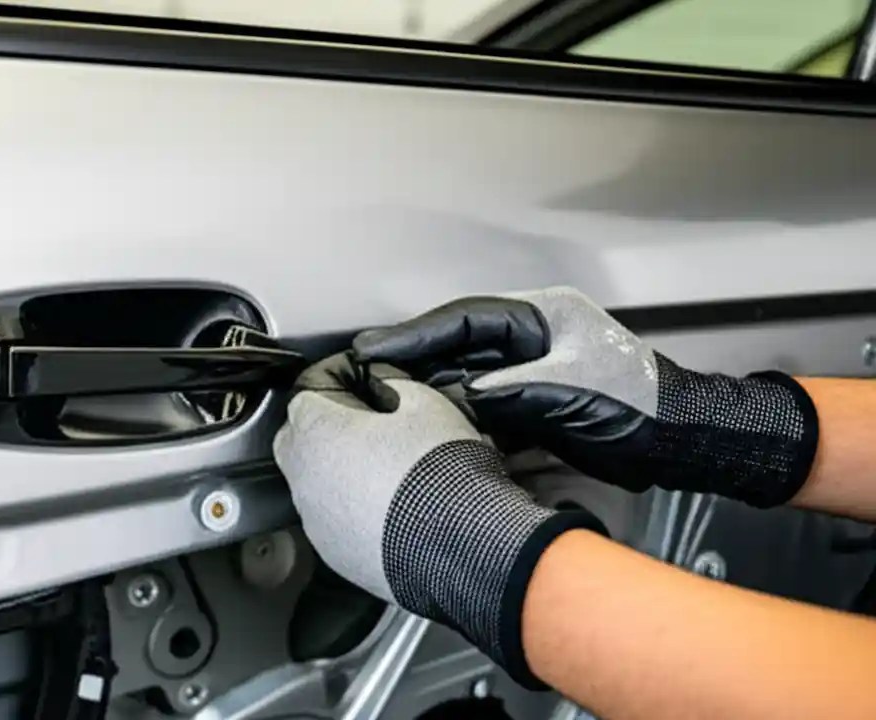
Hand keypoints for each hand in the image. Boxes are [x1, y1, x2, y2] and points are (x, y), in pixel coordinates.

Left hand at [273, 353, 600, 687]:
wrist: (463, 544)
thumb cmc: (440, 467)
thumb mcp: (422, 399)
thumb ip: (389, 383)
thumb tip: (380, 386)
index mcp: (314, 431)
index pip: (307, 390)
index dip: (340, 380)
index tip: (365, 383)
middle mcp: (302, 478)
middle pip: (300, 439)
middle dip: (329, 427)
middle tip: (371, 426)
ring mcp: (316, 522)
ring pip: (316, 485)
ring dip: (341, 472)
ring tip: (388, 470)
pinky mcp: (335, 556)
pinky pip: (336, 523)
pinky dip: (355, 511)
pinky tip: (392, 508)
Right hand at [353, 286, 818, 507]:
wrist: (682, 442)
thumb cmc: (645, 406)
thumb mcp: (573, 390)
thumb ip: (513, 390)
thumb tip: (465, 395)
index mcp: (543, 317)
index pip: (464, 320)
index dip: (415, 334)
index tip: (375, 349)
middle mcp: (533, 338)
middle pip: (458, 346)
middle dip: (415, 362)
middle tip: (369, 375)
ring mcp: (534, 370)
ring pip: (467, 377)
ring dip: (432, 391)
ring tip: (388, 402)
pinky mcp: (536, 404)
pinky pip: (484, 406)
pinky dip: (457, 416)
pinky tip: (431, 427)